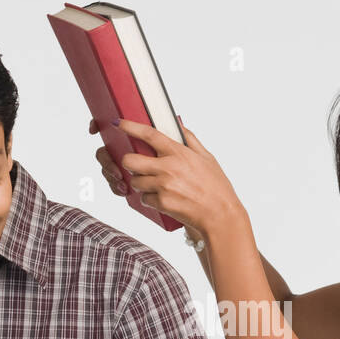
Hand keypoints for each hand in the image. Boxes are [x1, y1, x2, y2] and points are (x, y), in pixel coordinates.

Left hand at [90, 116, 211, 245]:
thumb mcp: (207, 158)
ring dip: (141, 183)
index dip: (130, 127)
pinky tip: (164, 200)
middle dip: (129, 162)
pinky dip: (150, 200)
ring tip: (156, 186)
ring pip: (135, 181)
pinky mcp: (162, 203)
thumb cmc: (216, 186)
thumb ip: (190, 139)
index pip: (149, 134)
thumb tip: (178, 124)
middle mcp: (168, 167)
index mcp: (179, 153)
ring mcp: (164, 186)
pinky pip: (144, 199)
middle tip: (137, 166)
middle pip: (130, 160)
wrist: (220, 215)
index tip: (118, 123)